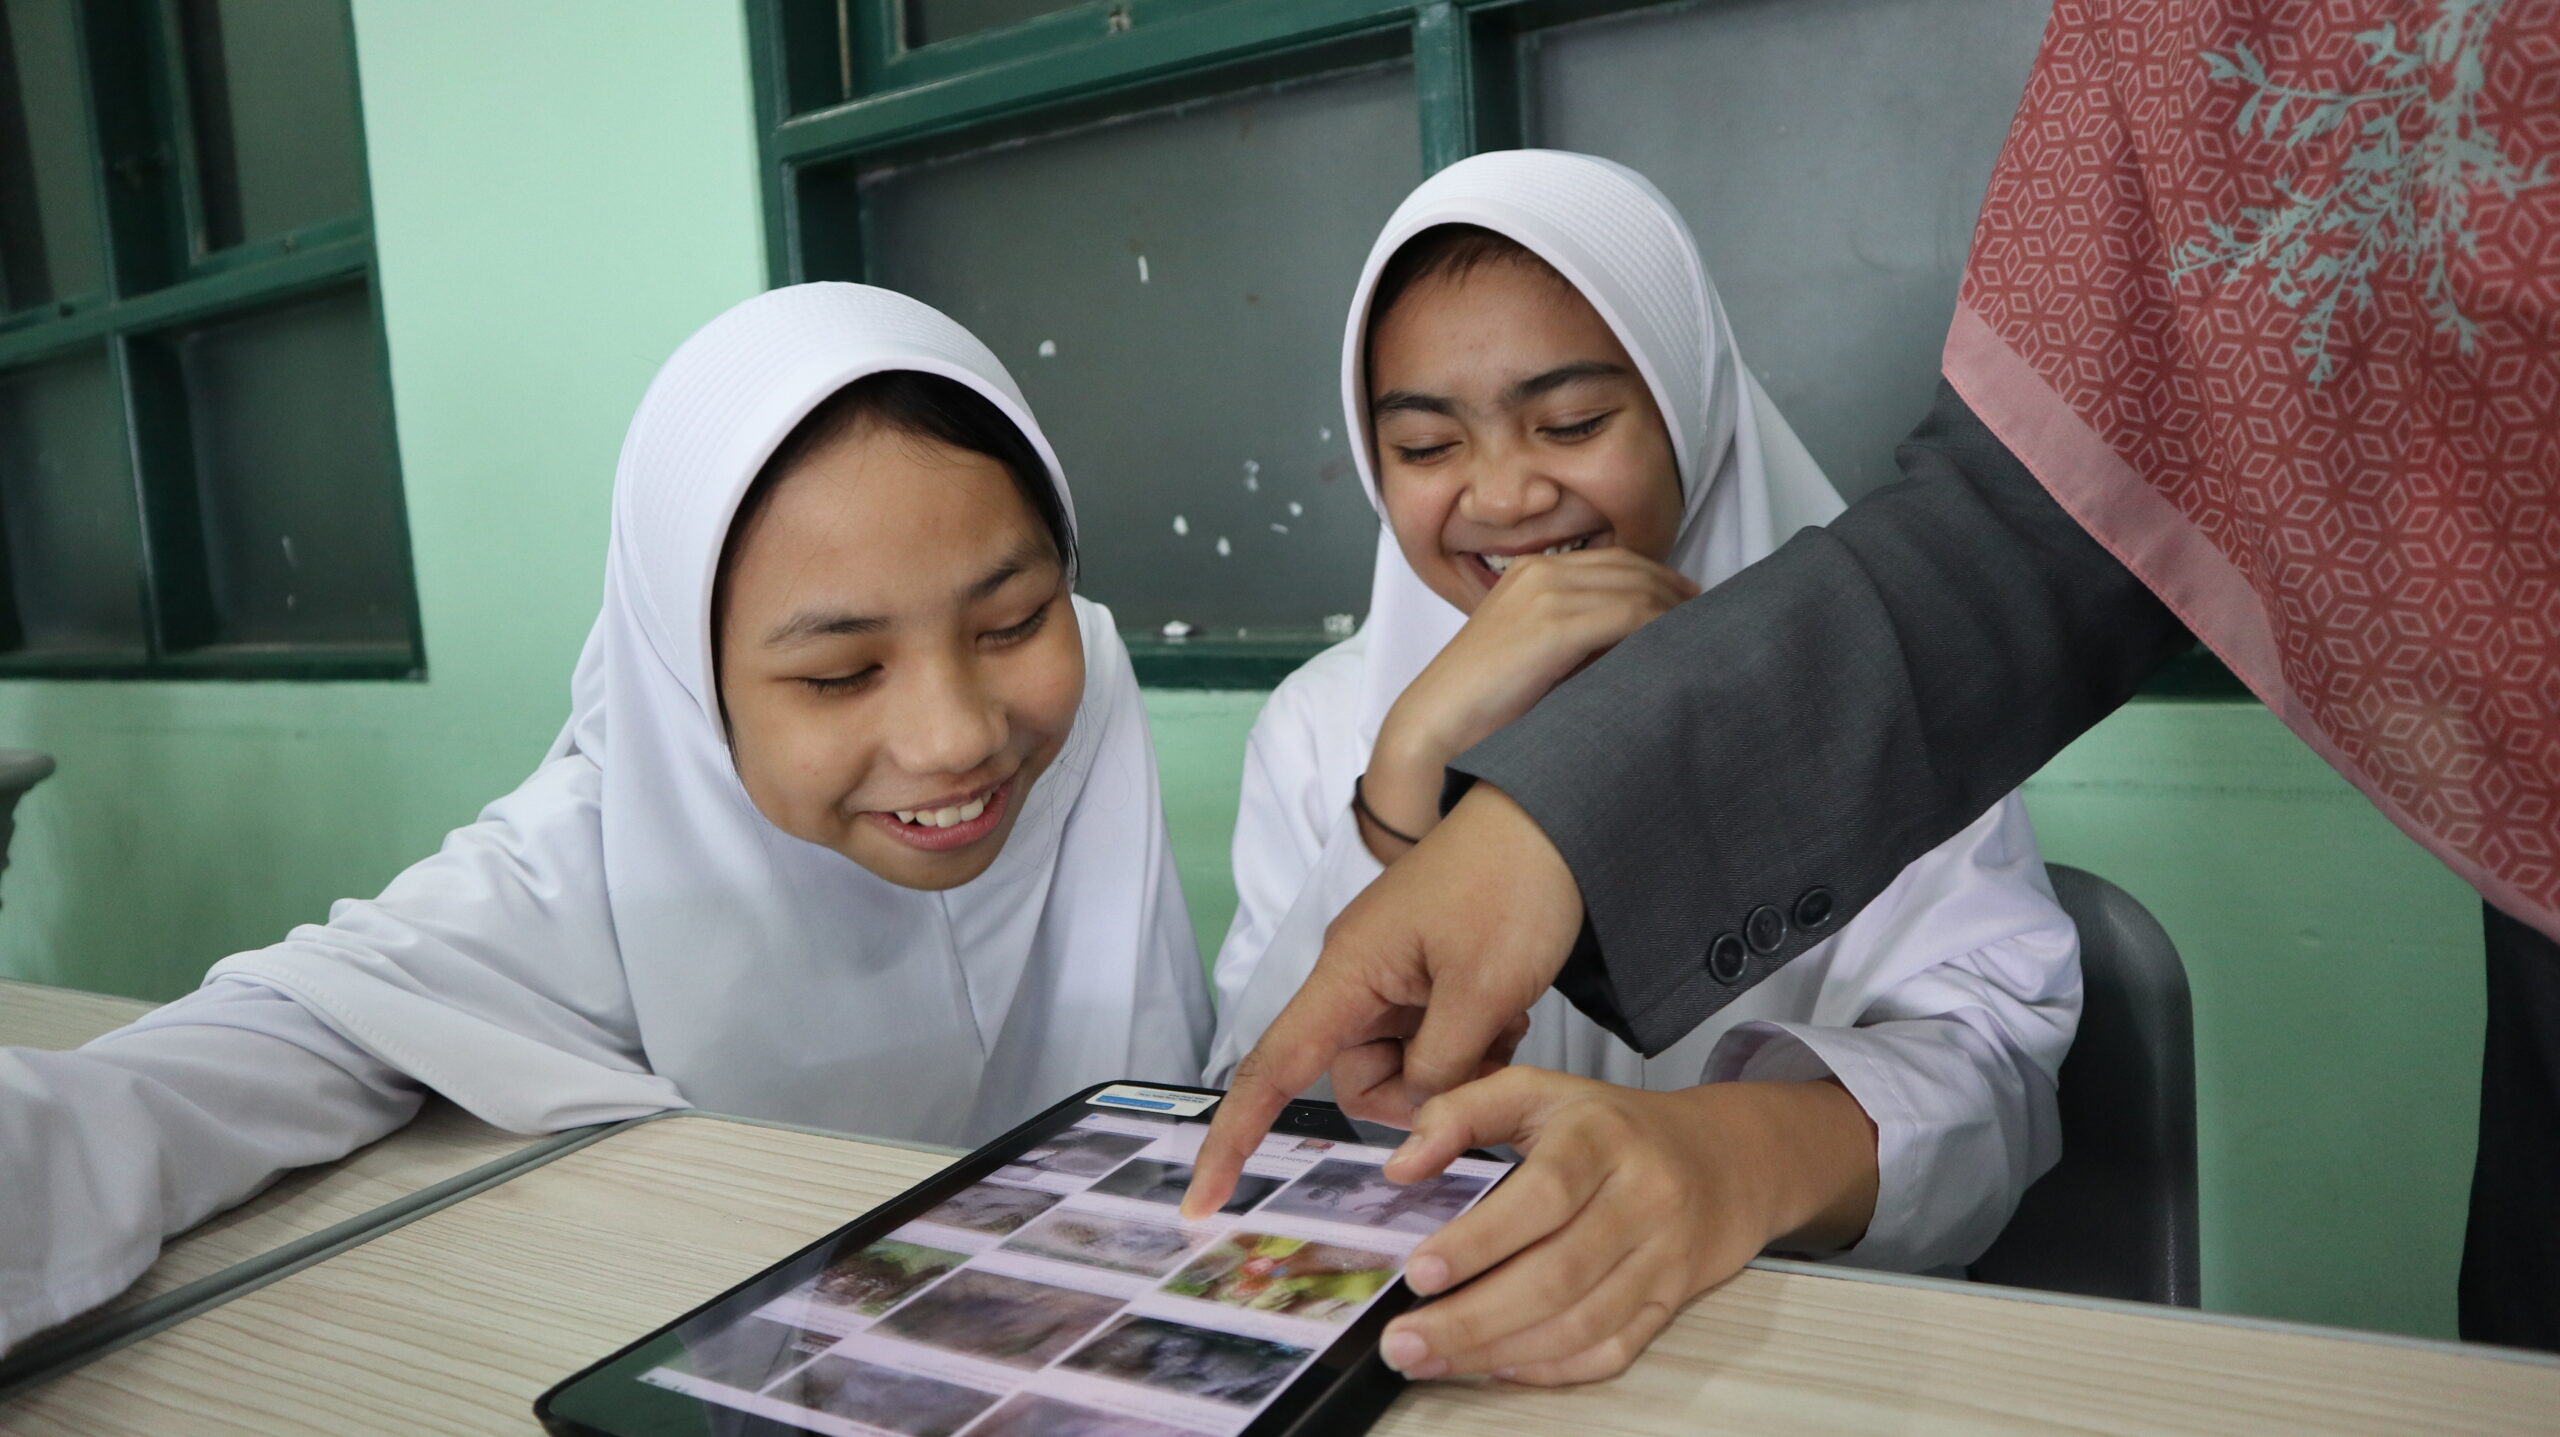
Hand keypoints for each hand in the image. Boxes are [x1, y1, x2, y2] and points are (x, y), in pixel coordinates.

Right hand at [1181, 784, 1580, 1218]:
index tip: (1201, 1201)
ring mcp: (1391, 974)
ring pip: (1403, 1067)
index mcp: (1348, 971)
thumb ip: (1440, 1066)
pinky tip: (1508, 1006)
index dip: (1233, 1138)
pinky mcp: (1424, 974)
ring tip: (1505, 1016)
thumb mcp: (1483, 990)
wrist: (1557, 818)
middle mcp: (1356, 975)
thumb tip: (1417, 1107)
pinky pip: (1431, 1039)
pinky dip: (1470, 1040)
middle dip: (1421, 1091)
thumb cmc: (1514, 882)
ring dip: (1456, 1064)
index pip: (1271, 1068)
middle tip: (1487, 1053)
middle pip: (1358, 1080)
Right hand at [1358, 550, 1697, 854]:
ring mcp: (1546, 594)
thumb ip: (1574, 635)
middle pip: (1634, 569)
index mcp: (1531, 572)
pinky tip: (1677, 651)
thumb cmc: (1483, 703)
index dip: (1662, 578)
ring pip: (1639, 589)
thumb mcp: (1533, 653)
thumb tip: (1634, 642)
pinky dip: (1661, 629)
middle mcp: (1540, 573)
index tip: (1691, 602)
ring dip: (1677, 612)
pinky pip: (1629, 615)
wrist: (1438, 725)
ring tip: (1703, 638)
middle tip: (1711, 619)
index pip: (1616, 560)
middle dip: (1677, 592)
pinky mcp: (1554, 624)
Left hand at [1376, 1068, 1879, 1385]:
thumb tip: (1402, 1166)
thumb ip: (1460, 1112)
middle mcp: (1642, 1198)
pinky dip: (1551, 1367)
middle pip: (1558, 1274)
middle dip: (1473, 1318)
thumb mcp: (1537, 1090)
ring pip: (1581, 1322)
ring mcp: (1662, 1257)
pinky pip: (1612, 1349)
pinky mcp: (1670, 1301)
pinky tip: (1497, 1365)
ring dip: (1500, 1350)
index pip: (1543, 1196)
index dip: (1480, 1240)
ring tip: (1432, 1359)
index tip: (1421, 1272)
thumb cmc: (1612, 1127)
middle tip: (1405, 1341)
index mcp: (1602, 1137)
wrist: (1723, 1156)